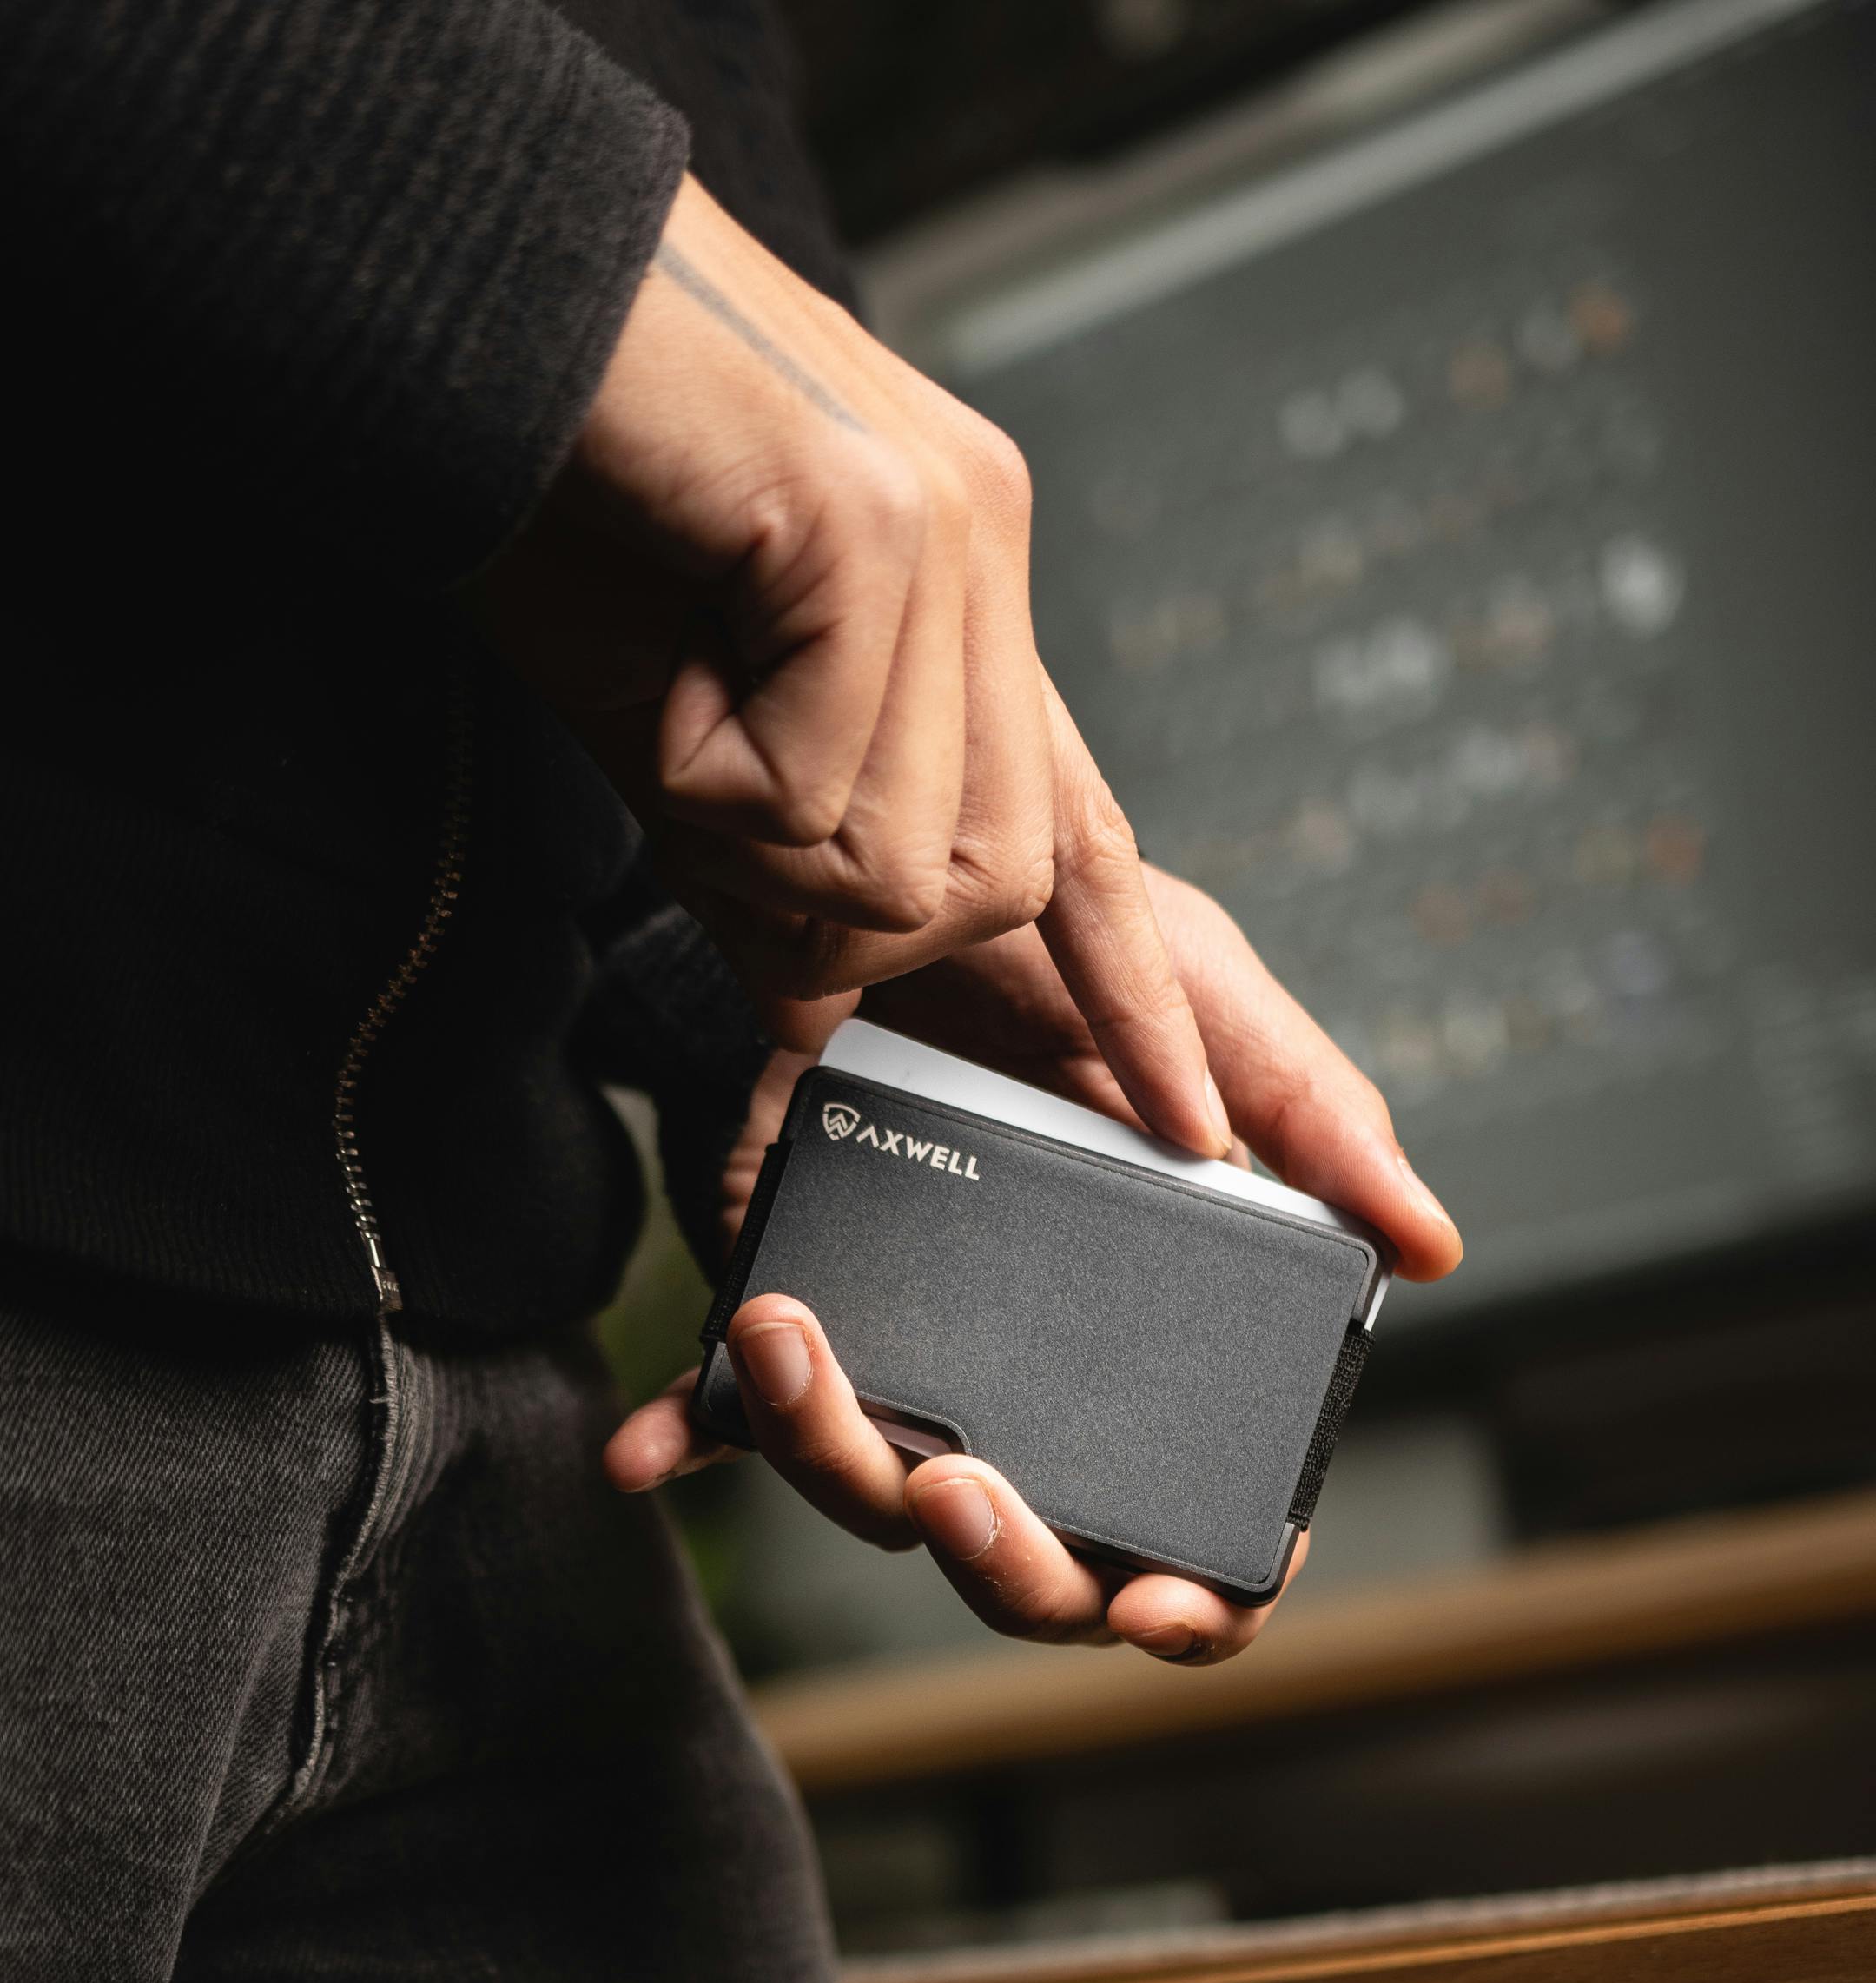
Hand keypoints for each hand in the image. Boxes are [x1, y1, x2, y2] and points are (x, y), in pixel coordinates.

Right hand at [462, 174, 1229, 1161]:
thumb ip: (779, 855)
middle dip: (834, 899)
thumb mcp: (688, 726)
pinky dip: (705, 763)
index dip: (1133, 991)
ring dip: (749, 827)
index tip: (1189, 1121)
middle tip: (706, 774)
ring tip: (674, 687)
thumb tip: (818, 1003)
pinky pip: (818, 780)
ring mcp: (948, 530)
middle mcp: (985, 553)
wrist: (463, 311)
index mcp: (962, 596)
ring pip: (908, 856)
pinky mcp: (876, 520)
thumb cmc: (565, 510)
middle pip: (993, 882)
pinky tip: (665, 648)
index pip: (1083, 835)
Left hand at [605, 874, 1461, 1666]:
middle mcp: (1039, 1380)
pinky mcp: (814, 1311)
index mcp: (1161, 1343)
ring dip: (833, 1458)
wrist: (905, 873)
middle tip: (960, 1484)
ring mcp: (919, 1359)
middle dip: (1000, 1558)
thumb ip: (1313, 1120)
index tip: (1154, 1602)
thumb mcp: (1212, 1007)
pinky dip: (698, 1431)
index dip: (1195, 1600)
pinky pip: (741, 1411)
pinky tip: (648, 1446)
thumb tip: (1430, 1249)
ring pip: (880, 1488)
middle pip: (1034, 1553)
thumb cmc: (1084, 954)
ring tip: (792, 1342)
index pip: (1208, 1527)